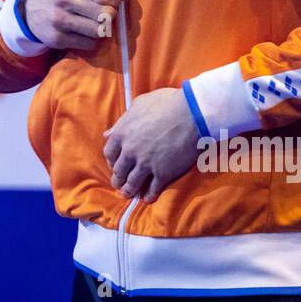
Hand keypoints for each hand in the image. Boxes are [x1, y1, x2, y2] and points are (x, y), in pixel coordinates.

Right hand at [23, 0, 123, 51]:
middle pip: (105, 14)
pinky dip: (92, 39)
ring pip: (99, 31)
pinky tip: (85, 30)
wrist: (31, 6)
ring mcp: (58, 19)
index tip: (113, 0)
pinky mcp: (56, 39)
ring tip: (97, 21)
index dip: (115, 0)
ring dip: (103, 28)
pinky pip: (89, 44)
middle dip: (111, 14)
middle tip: (107, 12)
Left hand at [102, 87, 201, 202]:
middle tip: (119, 183)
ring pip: (132, 183)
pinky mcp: (163, 173)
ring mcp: (146, 164)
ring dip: (129, 190)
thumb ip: (122, 121)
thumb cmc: (167, 103)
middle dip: (118, 179)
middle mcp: (130, 151)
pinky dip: (149, 195)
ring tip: (129, 194)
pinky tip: (148, 198)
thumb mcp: (139, 105)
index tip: (115, 165)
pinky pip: (152, 189)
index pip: (109, 153)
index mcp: (122, 134)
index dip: (111, 161)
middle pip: (119, 171)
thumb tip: (108, 133)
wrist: (192, 113)